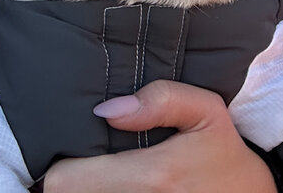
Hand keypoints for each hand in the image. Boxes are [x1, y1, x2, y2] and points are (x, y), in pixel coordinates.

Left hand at [43, 80, 275, 192]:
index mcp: (151, 177)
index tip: (73, 146)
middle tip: (85, 156)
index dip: (60, 163)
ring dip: (84, 186)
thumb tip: (107, 110)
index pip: (64, 181)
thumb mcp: (207, 111)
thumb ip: (163, 99)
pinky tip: (110, 184)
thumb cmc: (222, 153)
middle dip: (71, 174)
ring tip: (98, 170)